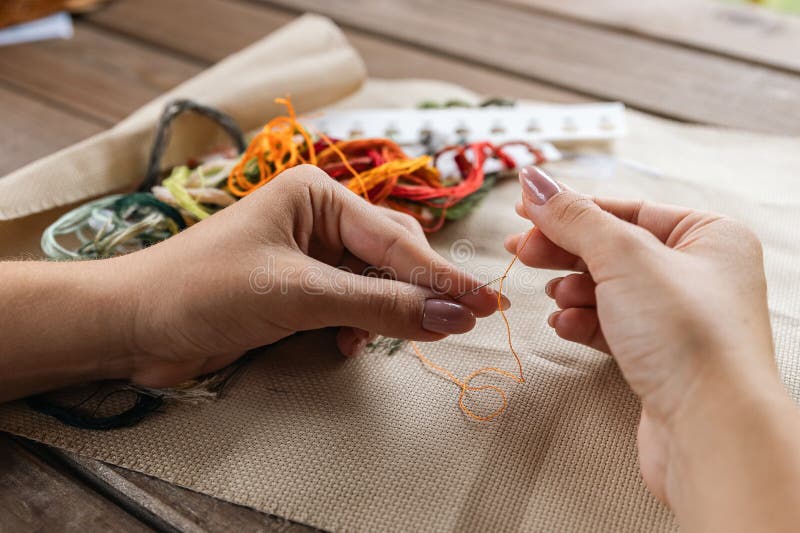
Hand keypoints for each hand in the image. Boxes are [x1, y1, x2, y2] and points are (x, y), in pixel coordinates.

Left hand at [122, 165, 503, 387]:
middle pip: (391, 256)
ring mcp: (309, 256)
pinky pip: (350, 304)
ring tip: (384, 338)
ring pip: (374, 284)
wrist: (133, 325)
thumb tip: (452, 316)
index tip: (486, 304)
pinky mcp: (298, 290)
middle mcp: (318, 220)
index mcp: (317, 196)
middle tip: (457, 324)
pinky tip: (346, 344)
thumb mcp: (297, 294)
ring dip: (383, 313)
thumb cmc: (205, 290)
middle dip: (416, 292)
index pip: (395, 240)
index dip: (442, 277)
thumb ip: (377, 305)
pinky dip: (356, 326)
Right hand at [507, 166, 799, 523]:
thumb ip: (574, 217)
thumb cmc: (689, 337)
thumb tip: (534, 182)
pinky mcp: (661, 356)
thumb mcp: (624, 257)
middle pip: (613, 249)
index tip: (523, 210)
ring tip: (557, 299)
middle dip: (565, 252)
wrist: (711, 430)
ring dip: (574, 291)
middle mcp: (699, 273)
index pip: (625, 209)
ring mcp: (680, 318)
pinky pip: (613, 325)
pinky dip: (584, 322)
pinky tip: (567, 326)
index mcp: (709, 235)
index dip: (570, 209)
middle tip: (522, 253)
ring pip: (609, 289)